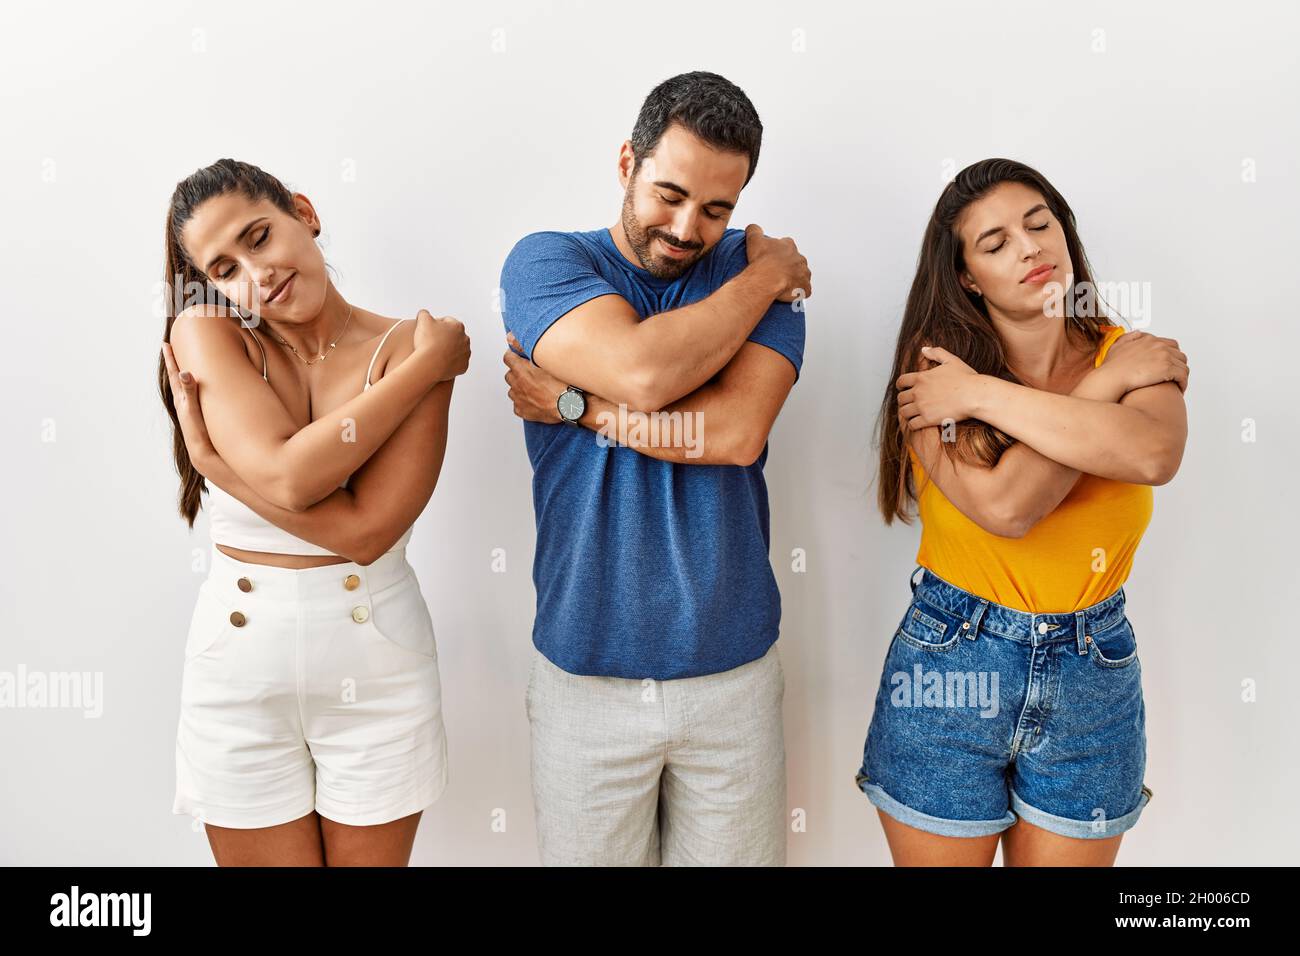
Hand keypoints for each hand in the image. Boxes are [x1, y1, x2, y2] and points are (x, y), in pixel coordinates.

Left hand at [161, 341, 220, 476]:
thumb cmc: (197, 432)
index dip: (170, 359)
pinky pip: (194, 395)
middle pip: (176, 378)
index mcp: (182, 398)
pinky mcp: (199, 414)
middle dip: (174, 363)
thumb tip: (183, 372)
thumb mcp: (193, 409)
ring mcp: (191, 408)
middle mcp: (184, 402)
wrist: (202, 453)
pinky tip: (199, 388)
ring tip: (184, 364)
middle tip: (171, 349)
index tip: (165, 344)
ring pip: (185, 386)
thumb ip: (190, 391)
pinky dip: (193, 386)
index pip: (174, 374)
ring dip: (183, 374)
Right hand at [413, 309, 470, 380]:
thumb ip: (424, 313)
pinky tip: (441, 362)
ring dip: (448, 350)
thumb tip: (424, 314)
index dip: (436, 325)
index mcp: (458, 326)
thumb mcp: (422, 319)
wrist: (431, 364)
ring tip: (436, 353)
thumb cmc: (427, 341)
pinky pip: (457, 363)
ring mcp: (466, 353)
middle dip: (444, 337)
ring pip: (456, 350)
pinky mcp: (464, 366)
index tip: (428, 330)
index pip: (446, 322)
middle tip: (431, 342)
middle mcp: (465, 339)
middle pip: (453, 336)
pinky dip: (450, 362)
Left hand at [503, 332, 565, 423]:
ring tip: (534, 388)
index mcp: (521, 370)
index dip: (513, 356)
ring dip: (520, 388)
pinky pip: (518, 405)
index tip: (518, 356)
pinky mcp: (523, 411)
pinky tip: (535, 401)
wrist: (570, 405)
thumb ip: (528, 347)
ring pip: (513, 390)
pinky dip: (524, 403)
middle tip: (531, 374)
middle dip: (517, 373)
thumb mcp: (548, 359)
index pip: (508, 358)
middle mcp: (517, 384)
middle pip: (510, 375)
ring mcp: (519, 399)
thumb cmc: (563, 384)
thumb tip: (514, 338)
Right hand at [744, 224, 811, 302]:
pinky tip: (790, 293)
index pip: (787, 246)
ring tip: (782, 284)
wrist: (766, 279)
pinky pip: (805, 290)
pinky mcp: (805, 287)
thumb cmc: (761, 261)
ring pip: (801, 275)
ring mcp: (804, 273)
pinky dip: (800, 292)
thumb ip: (754, 230)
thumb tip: (753, 227)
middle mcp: (799, 258)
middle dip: (788, 266)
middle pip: (795, 261)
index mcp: (789, 246)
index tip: (771, 258)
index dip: (779, 252)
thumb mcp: (754, 239)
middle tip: (775, 273)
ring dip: (794, 278)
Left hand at [896, 346, 982, 429]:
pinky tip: (918, 423)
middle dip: (903, 401)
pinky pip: (912, 424)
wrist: (976, 395)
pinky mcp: (927, 419)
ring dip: (907, 413)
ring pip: (904, 412)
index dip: (901, 386)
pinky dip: (913, 424)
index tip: (902, 389)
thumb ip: (936, 353)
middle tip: (908, 403)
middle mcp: (918, 392)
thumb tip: (924, 349)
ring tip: (912, 414)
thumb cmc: (967, 379)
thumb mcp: (952, 360)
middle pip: (900, 398)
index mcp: (922, 377)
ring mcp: (922, 406)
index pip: (901, 382)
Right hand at [1100, 330, 1188, 393]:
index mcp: (1149, 340)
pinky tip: (1179, 390)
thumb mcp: (1117, 346)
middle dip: (1178, 367)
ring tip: (1177, 385)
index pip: (1171, 345)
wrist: (1111, 377)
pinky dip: (1183, 383)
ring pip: (1183, 366)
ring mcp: (1164, 356)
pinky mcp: (1167, 368)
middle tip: (1174, 377)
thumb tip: (1138, 333)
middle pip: (1179, 355)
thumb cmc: (1111, 367)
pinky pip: (1183, 376)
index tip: (1170, 366)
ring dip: (1181, 376)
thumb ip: (1128, 338)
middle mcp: (1158, 345)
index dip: (1173, 356)